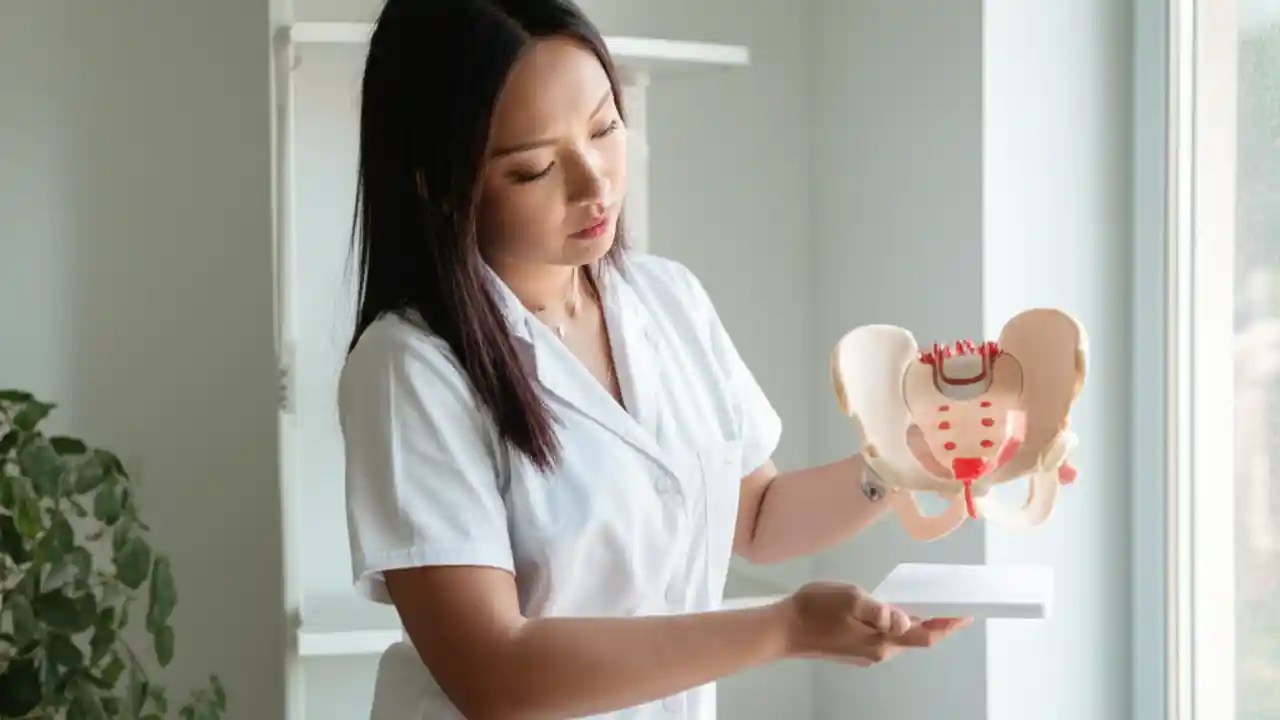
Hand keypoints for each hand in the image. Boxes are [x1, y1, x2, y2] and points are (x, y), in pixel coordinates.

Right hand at [779, 581, 972, 665]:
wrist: (781, 630)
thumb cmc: (814, 610)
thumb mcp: (850, 598)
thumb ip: (880, 609)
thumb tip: (905, 618)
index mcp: (881, 641)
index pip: (926, 635)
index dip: (948, 625)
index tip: (966, 614)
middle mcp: (878, 652)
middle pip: (915, 638)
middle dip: (933, 621)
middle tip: (946, 601)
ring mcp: (866, 654)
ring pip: (898, 638)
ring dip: (912, 621)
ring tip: (921, 601)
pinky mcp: (854, 650)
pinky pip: (883, 637)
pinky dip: (893, 624)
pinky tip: (890, 610)